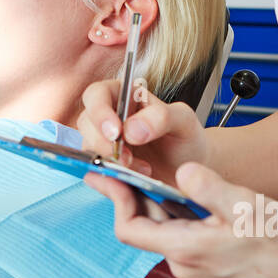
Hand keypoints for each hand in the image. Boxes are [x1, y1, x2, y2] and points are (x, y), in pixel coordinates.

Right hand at [77, 78, 210, 182]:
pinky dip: (110, 179)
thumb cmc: (186, 138)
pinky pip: (95, 172)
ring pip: (88, 149)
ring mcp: (104, 144)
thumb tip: (130, 130)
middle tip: (127, 158)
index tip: (116, 132)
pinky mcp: (106, 168)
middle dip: (103, 143)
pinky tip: (132, 182)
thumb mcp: (183, 120)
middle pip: (86, 123)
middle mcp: (109, 118)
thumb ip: (161, 117)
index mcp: (124, 96)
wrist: (191, 170)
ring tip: (142, 170)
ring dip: (110, 163)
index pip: (97, 95)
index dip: (100, 112)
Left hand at [84, 162, 277, 277]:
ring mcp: (197, 270)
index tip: (104, 175)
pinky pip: (182, 241)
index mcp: (186, 249)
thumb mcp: (244, 204)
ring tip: (162, 178)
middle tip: (128, 166)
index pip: (129, 227)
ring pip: (165, 233)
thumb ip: (207, 186)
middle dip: (136, 196)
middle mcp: (185, 265)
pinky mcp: (209, 270)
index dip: (114, 199)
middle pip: (145, 227)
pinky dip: (178, 219)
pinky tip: (192, 201)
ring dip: (160, 207)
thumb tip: (182, 171)